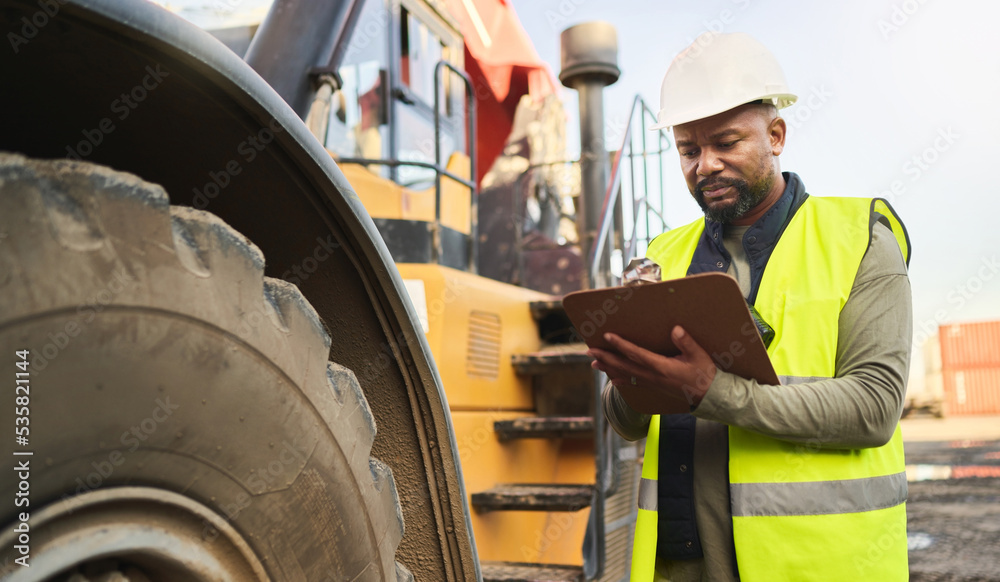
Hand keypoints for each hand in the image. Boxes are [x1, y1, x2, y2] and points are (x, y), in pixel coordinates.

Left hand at [587, 326, 716, 407]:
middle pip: (624, 366)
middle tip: (590, 351)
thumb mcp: (699, 356)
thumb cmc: (704, 374)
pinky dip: (620, 379)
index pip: (636, 354)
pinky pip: (633, 382)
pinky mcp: (655, 386)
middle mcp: (653, 376)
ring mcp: (652, 383)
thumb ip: (686, 342)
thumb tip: (676, 329)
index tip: (607, 336)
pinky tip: (612, 378)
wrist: (708, 396)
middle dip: (606, 358)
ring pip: (626, 375)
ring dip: (609, 368)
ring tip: (594, 363)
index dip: (621, 345)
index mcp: (661, 367)